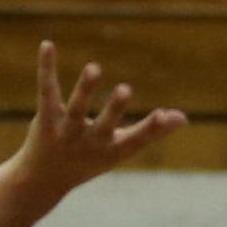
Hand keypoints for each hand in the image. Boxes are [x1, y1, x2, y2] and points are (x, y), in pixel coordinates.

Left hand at [8, 43, 188, 196]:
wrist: (43, 180)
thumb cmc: (89, 160)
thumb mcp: (121, 149)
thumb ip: (151, 132)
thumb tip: (183, 118)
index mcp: (111, 151)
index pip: (135, 142)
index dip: (152, 129)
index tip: (168, 116)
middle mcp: (88, 143)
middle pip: (103, 125)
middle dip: (114, 109)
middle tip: (126, 89)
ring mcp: (65, 132)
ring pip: (75, 109)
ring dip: (85, 89)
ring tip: (94, 67)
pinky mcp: (45, 119)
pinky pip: (47, 91)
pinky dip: (47, 69)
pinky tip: (47, 45)